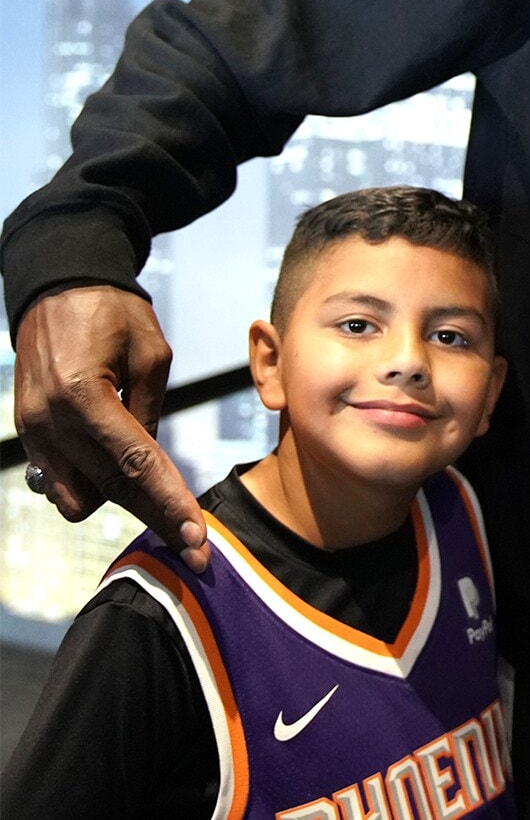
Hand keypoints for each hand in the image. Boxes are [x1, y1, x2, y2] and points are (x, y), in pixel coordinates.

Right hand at [14, 286, 207, 572]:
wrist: (57, 287)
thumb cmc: (112, 311)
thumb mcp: (151, 352)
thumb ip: (151, 411)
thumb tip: (149, 462)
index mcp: (83, 396)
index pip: (135, 463)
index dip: (168, 503)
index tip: (194, 538)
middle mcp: (50, 422)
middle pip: (109, 490)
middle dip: (154, 519)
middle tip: (194, 550)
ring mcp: (32, 431)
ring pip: (77, 499)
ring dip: (117, 500)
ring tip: (153, 487)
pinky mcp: (26, 434)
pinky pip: (59, 480)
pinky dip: (90, 483)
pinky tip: (117, 472)